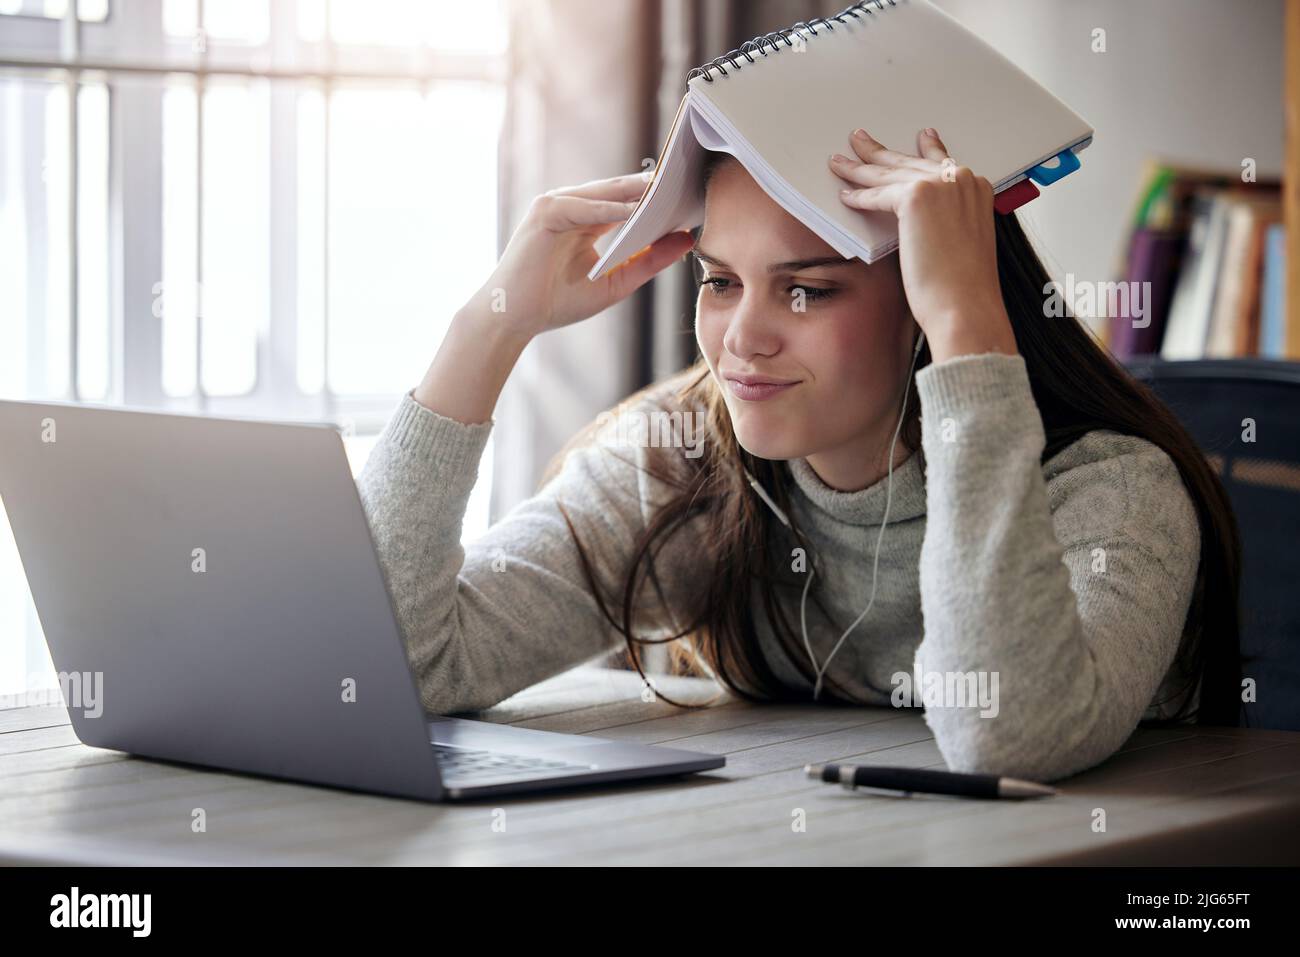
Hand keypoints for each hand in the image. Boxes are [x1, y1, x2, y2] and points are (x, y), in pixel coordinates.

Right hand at [459, 170, 694, 343]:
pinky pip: (583, 206)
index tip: (691, 199)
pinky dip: (609, 208)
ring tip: (669, 192)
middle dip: (653, 189)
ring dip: (636, 193)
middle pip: (619, 191)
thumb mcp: (615, 282)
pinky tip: (635, 211)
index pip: (628, 202)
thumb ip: (649, 261)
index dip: (658, 199)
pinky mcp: (544, 212)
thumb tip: (686, 239)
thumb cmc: (557, 303)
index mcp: (586, 220)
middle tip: (688, 185)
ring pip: (604, 192)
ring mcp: (556, 206)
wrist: (515, 318)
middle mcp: (572, 207)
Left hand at [828, 127, 1016, 361]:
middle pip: (909, 162)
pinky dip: (860, 197)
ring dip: (860, 169)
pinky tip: (845, 197)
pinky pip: (878, 194)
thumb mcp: (961, 241)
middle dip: (879, 152)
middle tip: (860, 141)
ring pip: (890, 173)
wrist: (965, 305)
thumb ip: (949, 219)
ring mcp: (939, 185)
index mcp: (977, 187)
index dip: (921, 151)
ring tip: (840, 162)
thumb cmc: (963, 286)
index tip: (918, 137)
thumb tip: (926, 220)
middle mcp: (961, 179)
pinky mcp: (916, 199)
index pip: (939, 163)